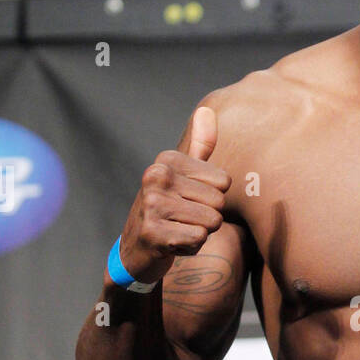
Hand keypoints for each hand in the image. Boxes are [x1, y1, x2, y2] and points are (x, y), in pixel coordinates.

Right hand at [116, 106, 231, 284]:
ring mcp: (152, 204)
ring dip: (200, 233)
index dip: (213, 198)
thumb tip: (207, 110)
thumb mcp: (182, 175)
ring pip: (212, 222)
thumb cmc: (167, 210)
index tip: (188, 202)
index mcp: (166, 160)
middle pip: (219, 203)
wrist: (135, 250)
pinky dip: (190, 247)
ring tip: (177, 231)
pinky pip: (199, 239)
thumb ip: (200, 146)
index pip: (224, 181)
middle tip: (183, 220)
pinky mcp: (153, 233)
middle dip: (208, 218)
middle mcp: (156, 177)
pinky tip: (172, 245)